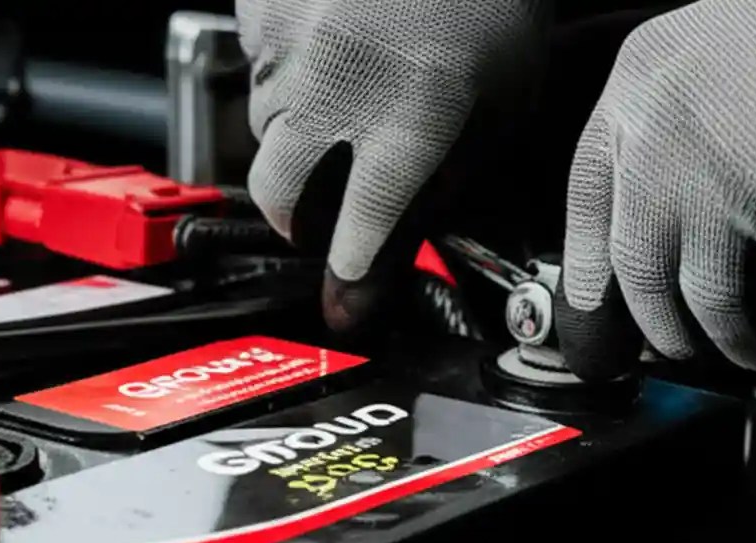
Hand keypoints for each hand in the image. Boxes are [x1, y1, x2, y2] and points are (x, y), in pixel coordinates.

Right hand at [237, 0, 545, 331]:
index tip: (346, 300)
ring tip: (340, 104)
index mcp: (410, 115)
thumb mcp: (501, 97)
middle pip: (278, 194)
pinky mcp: (260, 9)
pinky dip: (282, 73)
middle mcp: (337, 85)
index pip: (360, 228)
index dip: (350, 274)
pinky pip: (254, 67)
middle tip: (317, 216)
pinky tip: (327, 49)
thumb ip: (452, 172)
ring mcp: (289, 44)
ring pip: (262, 130)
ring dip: (292, 139)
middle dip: (295, 219)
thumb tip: (406, 233)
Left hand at [557, 0, 755, 379]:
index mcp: (634, 92)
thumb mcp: (690, 51)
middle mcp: (662, 141)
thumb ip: (660, 115)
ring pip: (706, 297)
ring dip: (723, 338)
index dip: (587, 261)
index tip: (590, 303)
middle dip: (655, 322)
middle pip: (639, 264)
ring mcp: (729, 180)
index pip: (586, 196)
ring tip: (739, 352)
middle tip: (671, 345)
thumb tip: (648, 196)